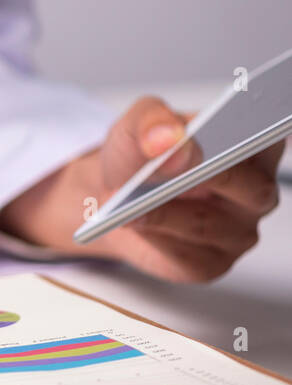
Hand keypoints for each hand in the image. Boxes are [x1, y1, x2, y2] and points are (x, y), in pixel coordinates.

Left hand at [0, 96, 281, 281]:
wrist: (116, 195)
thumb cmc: (140, 155)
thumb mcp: (136, 124)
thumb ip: (152, 121)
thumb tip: (170, 139)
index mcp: (253, 146)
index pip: (269, 138)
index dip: (253, 135)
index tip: (224, 135)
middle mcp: (257, 191)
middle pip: (250, 188)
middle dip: (208, 177)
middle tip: (171, 171)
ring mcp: (238, 231)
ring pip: (206, 224)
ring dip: (164, 212)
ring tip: (129, 203)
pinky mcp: (211, 263)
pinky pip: (185, 254)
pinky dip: (154, 236)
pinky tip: (131, 224)